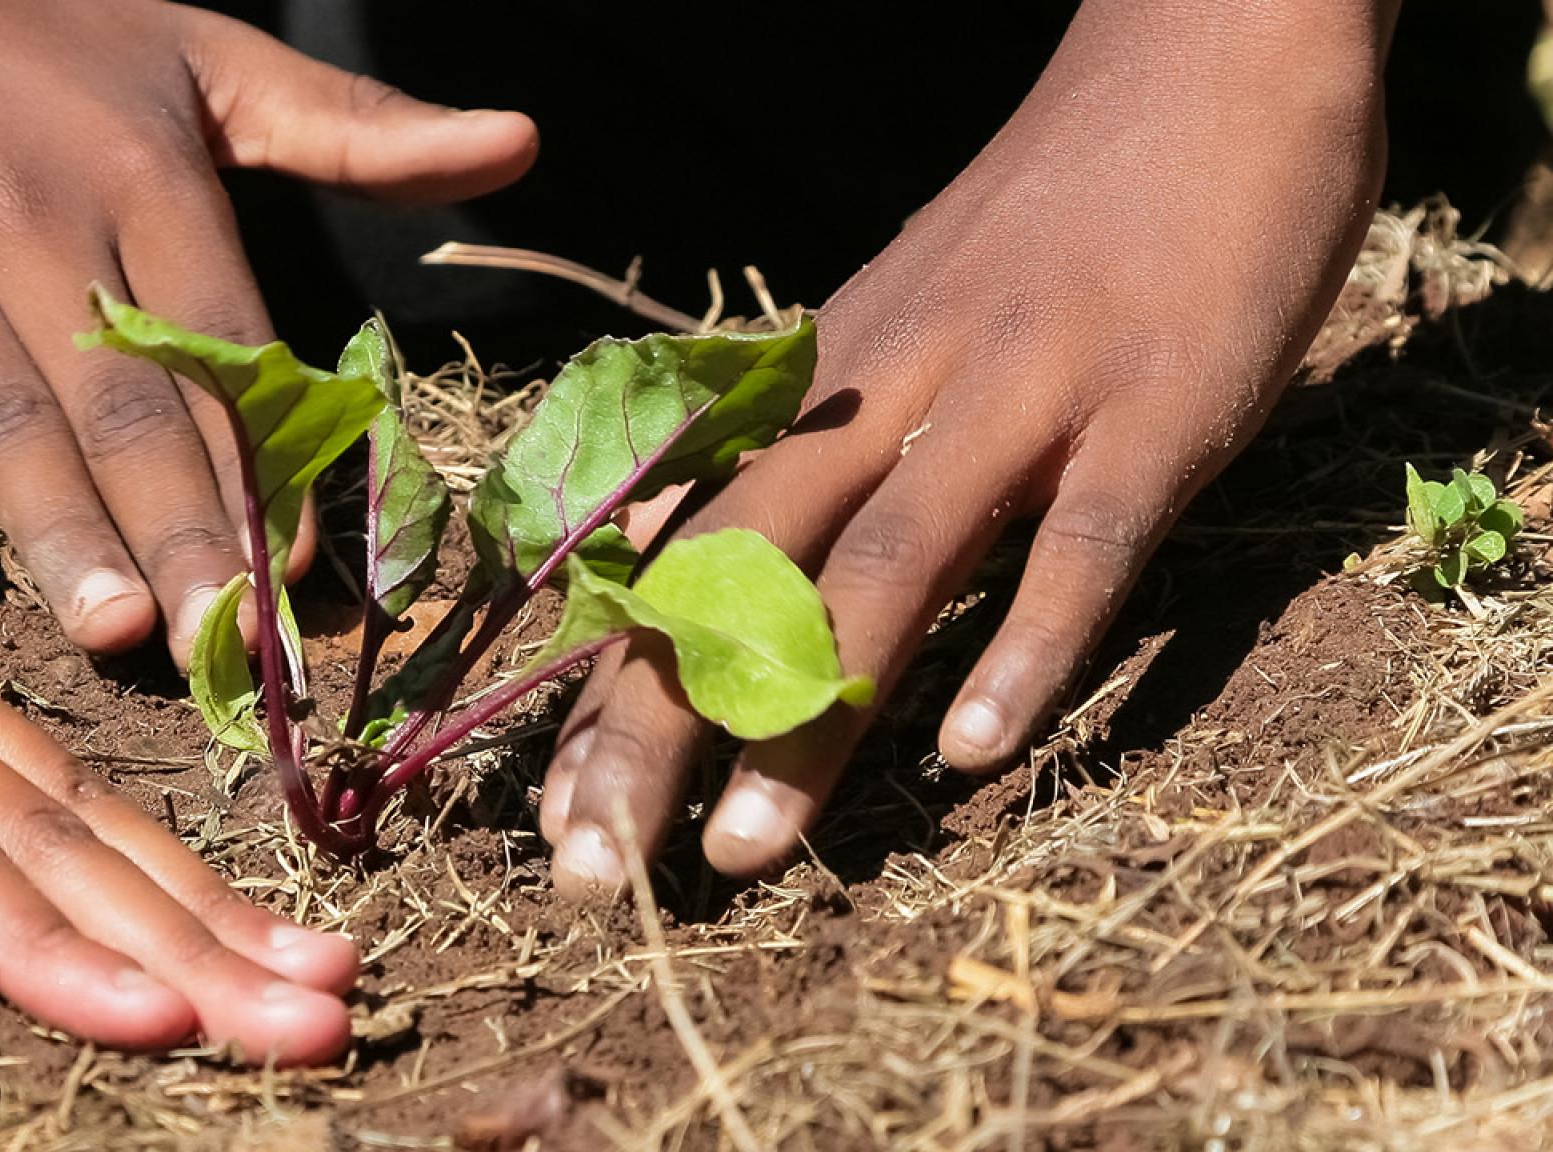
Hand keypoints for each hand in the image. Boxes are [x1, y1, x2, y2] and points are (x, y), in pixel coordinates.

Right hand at [0, 0, 536, 658]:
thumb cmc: (41, 33)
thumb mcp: (204, 58)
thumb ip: (354, 127)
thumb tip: (521, 144)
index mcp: (141, 176)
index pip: (219, 345)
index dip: (264, 464)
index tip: (306, 576)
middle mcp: (31, 224)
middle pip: (118, 401)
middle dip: (177, 532)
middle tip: (222, 647)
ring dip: (55, 529)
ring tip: (114, 629)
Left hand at [538, 0, 1393, 890]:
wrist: (1203, 57)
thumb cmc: (1043, 223)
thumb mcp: (897, 327)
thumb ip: (822, 448)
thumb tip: (713, 574)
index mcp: (822, 387)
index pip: (684, 556)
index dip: (610, 687)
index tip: (550, 816)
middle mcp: (890, 394)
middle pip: (739, 577)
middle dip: (652, 729)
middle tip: (594, 874)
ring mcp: (1021, 397)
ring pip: (886, 572)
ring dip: (808, 720)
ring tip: (745, 853)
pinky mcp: (1154, 407)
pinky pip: (1081, 543)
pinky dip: (1027, 645)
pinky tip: (979, 751)